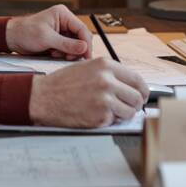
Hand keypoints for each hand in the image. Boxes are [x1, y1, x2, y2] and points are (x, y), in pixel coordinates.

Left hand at [5, 5, 92, 59]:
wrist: (12, 38)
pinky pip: (68, 48)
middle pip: (80, 37)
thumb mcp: (46, 38)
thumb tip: (84, 48)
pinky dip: (63, 54)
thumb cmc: (26, 33)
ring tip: (55, 54)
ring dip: (68, 52)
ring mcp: (62, 31)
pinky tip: (53, 53)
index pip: (81, 29)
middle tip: (69, 58)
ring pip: (75, 45)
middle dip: (76, 49)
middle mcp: (64, 21)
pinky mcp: (58, 39)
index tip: (87, 56)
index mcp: (63, 14)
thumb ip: (66, 44)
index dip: (86, 43)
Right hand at [28, 58, 149, 127]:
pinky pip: (115, 121)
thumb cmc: (62, 83)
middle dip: (135, 104)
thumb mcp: (87, 67)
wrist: (43, 97)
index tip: (141, 95)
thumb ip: (109, 73)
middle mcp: (107, 80)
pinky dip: (108, 120)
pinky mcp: (100, 115)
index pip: (137, 79)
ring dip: (123, 114)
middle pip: (137, 96)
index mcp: (105, 65)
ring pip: (130, 111)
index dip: (141, 90)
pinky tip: (95, 113)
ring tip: (109, 111)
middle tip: (129, 106)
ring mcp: (105, 99)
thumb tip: (129, 84)